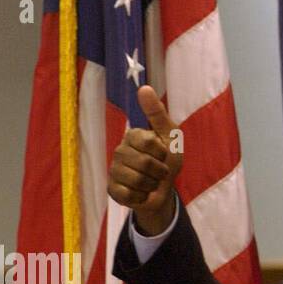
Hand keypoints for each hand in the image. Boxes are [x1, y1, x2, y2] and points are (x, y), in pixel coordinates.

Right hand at [106, 86, 182, 234]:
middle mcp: (119, 151)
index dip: (161, 151)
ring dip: (152, 184)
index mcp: (132, 136)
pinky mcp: (112, 189)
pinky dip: (142, 196)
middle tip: (160, 171)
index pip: (145, 141)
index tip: (164, 153)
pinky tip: (142, 193)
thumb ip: (157, 113)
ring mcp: (113, 170)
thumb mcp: (170, 135)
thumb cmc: (168, 160)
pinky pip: (127, 194)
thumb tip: (144, 87)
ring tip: (152, 182)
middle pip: (142, 162)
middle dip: (159, 171)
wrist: (164, 190)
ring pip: (135, 180)